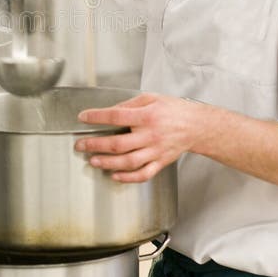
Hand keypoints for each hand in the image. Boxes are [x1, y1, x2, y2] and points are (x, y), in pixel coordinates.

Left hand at [74, 93, 202, 182]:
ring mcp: (155, 151)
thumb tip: (111, 111)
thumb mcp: (151, 98)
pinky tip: (115, 176)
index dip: (97, 117)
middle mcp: (150, 135)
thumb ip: (130, 104)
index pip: (117, 116)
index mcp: (147, 116)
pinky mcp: (160, 162)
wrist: (197, 126)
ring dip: (107, 163)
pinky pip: (143, 174)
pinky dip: (128, 178)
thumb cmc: (174, 110)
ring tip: (93, 161)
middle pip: (118, 143)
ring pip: (128, 161)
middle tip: (80, 145)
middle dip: (95, 145)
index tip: (83, 117)